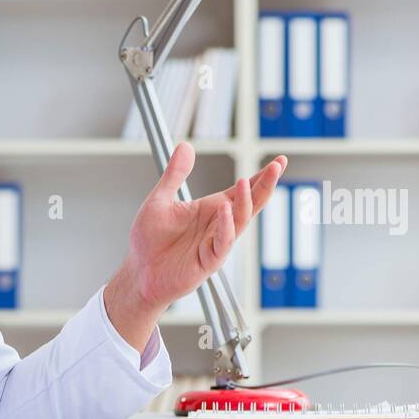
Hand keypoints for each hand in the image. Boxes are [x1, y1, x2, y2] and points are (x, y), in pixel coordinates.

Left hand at [103, 143, 285, 349]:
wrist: (139, 273)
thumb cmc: (149, 241)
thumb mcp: (159, 200)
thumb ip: (174, 175)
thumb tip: (185, 145)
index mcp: (211, 210)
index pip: (243, 191)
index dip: (261, 177)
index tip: (280, 160)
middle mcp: (218, 226)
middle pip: (249, 203)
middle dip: (264, 185)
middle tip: (277, 165)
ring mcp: (215, 244)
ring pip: (240, 222)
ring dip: (245, 202)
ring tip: (245, 182)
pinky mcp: (208, 262)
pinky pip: (223, 244)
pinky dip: (225, 227)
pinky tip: (225, 211)